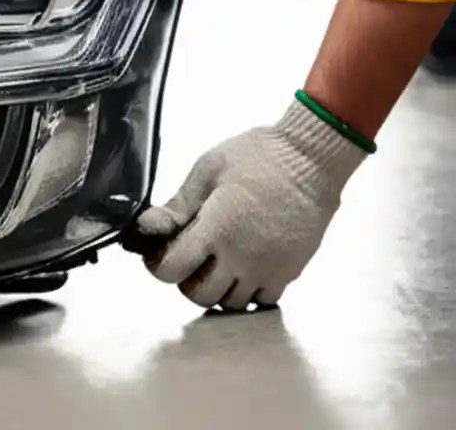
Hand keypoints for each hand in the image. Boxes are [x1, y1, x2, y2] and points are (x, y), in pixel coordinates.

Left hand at [135, 101, 367, 309]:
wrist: (311, 159)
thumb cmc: (260, 156)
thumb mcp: (208, 171)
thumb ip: (177, 205)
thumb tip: (147, 226)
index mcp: (216, 230)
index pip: (172, 271)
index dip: (159, 265)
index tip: (161, 253)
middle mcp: (242, 257)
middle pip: (200, 296)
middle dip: (188, 280)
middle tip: (191, 259)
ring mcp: (269, 268)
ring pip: (232, 303)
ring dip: (219, 288)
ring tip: (218, 261)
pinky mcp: (291, 270)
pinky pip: (264, 300)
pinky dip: (249, 291)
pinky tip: (245, 267)